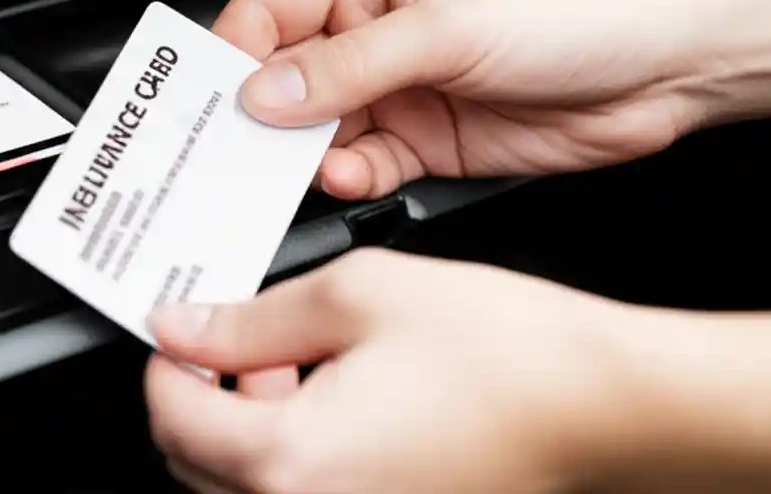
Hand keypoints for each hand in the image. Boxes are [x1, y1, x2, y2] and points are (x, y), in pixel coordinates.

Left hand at [143, 249, 770, 492]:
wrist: (603, 406)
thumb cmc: (505, 353)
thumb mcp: (357, 294)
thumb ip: (251, 317)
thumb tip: (183, 324)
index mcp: (290, 459)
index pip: (171, 414)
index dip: (167, 358)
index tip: (183, 325)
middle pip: (195, 462)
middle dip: (203, 396)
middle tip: (242, 340)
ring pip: (241, 488)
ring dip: (246, 428)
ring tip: (297, 366)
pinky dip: (292, 459)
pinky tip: (333, 405)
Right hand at [212, 0, 770, 199]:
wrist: (667, 63)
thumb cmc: (576, 6)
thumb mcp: (447, 26)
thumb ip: (349, 66)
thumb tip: (265, 93)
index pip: (271, 13)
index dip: (235, 56)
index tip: (215, 101)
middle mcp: (376, 33)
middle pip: (286, 79)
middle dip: (261, 116)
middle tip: (236, 151)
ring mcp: (400, 91)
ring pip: (319, 131)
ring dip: (304, 155)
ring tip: (296, 171)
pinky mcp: (426, 143)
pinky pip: (364, 165)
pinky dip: (350, 177)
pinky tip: (351, 176)